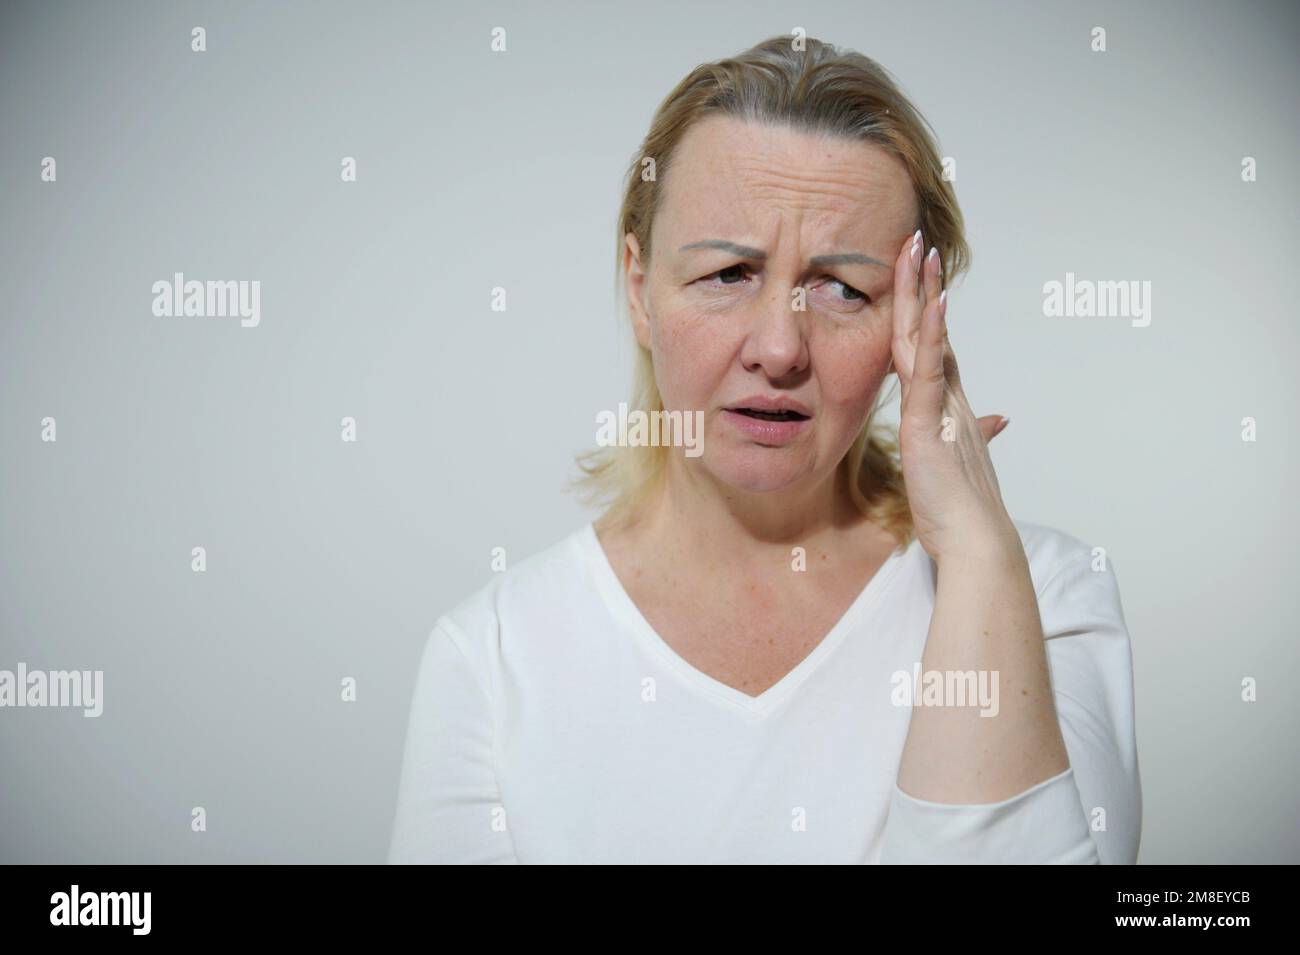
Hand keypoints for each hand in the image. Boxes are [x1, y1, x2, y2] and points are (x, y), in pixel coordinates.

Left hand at [889, 230, 1016, 562]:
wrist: (975, 539)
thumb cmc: (960, 508)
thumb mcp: (956, 463)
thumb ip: (973, 434)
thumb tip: (994, 420)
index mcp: (946, 405)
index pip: (932, 345)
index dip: (925, 309)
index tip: (921, 273)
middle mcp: (947, 396)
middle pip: (929, 328)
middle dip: (921, 284)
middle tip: (917, 241)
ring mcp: (940, 405)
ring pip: (927, 337)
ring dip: (923, 291)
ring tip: (919, 250)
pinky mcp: (930, 420)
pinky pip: (930, 369)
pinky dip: (933, 333)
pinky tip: (933, 302)